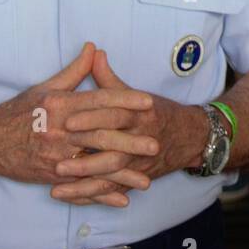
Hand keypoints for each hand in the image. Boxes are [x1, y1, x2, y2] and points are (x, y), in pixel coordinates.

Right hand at [0, 43, 154, 206]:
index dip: (124, 100)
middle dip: (130, 141)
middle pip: (100, 136)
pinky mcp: (52, 177)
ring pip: (94, 166)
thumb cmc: (18, 112)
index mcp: (60, 106)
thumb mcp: (45, 88)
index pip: (97, 101)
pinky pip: (81, 187)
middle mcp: (59, 131)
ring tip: (146, 181)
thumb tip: (94, 47)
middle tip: (156, 144)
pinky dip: (102, 195)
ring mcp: (55, 157)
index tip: (148, 102)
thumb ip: (74, 70)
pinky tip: (122, 200)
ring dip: (122, 175)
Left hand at [50, 51, 207, 204]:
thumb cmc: (158, 113)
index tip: (69, 120)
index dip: (93, 117)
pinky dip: (91, 194)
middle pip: (113, 148)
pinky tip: (67, 195)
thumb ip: (110, 79)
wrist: (190, 137)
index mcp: (141, 113)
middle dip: (86, 154)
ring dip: (85, 179)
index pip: (116, 114)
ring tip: (58, 180)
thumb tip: (93, 53)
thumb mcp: (137, 94)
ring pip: (113, 173)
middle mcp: (143, 138)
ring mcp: (141, 161)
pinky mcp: (137, 177)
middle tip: (57, 158)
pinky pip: (113, 189)